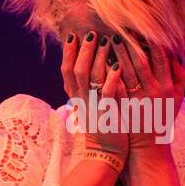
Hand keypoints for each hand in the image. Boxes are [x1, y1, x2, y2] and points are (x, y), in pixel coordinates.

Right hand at [60, 30, 127, 159]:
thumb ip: (89, 87)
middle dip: (83, 50)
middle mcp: (81, 100)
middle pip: (76, 70)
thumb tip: (90, 65)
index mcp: (76, 97)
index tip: (73, 36)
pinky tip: (118, 66)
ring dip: (97, 58)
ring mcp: (92, 107)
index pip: (66, 71)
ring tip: (105, 41)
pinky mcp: (106, 115)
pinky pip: (106, 94)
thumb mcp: (90, 105)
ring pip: (89, 78)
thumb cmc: (103, 125)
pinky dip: (111, 79)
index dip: (68, 53)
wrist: (107, 153)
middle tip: (91, 33)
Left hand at [111, 34, 184, 150]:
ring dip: (117, 54)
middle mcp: (153, 92)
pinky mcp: (122, 108)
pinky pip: (114, 86)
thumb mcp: (177, 98)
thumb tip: (176, 52)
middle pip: (141, 61)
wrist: (148, 145)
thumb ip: (180, 75)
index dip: (152, 40)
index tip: (143, 26)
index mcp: (167, 87)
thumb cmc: (162, 117)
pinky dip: (107, 73)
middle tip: (121, 27)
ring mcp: (137, 100)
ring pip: (126, 72)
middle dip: (131, 43)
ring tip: (107, 38)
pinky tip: (100, 60)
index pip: (161, 57)